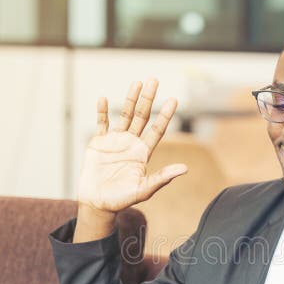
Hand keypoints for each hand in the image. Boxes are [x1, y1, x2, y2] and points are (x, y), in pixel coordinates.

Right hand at [77, 79, 186, 214]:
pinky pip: (101, 123)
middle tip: (154, 80)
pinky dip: (101, 111)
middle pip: (142, 116)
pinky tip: (103, 98)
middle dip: (148, 99)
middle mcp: (132, 143)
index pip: (157, 129)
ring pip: (124, 115)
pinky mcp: (98, 143)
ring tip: (137, 82)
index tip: (174, 99)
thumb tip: (185, 168)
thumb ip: (162, 177)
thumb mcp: (144, 189)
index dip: (165, 115)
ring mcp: (115, 141)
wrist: (98, 203)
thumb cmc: (122, 199)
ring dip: (129, 99)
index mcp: (144, 153)